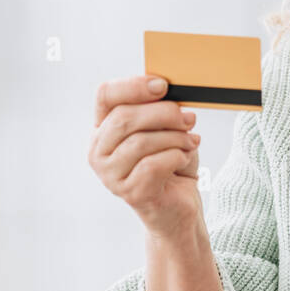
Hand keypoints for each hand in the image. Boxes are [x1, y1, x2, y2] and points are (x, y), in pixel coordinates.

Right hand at [88, 75, 204, 239]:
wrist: (179, 205)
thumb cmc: (171, 163)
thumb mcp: (166, 129)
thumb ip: (160, 110)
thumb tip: (166, 91)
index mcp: (103, 128)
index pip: (106, 95)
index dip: (134, 85)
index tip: (163, 85)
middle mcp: (99, 151)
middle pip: (125, 117)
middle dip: (164, 113)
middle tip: (188, 118)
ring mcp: (109, 174)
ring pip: (140, 142)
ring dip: (175, 138)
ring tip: (190, 142)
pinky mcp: (129, 193)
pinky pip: (153, 165)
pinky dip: (176, 157)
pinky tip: (184, 159)